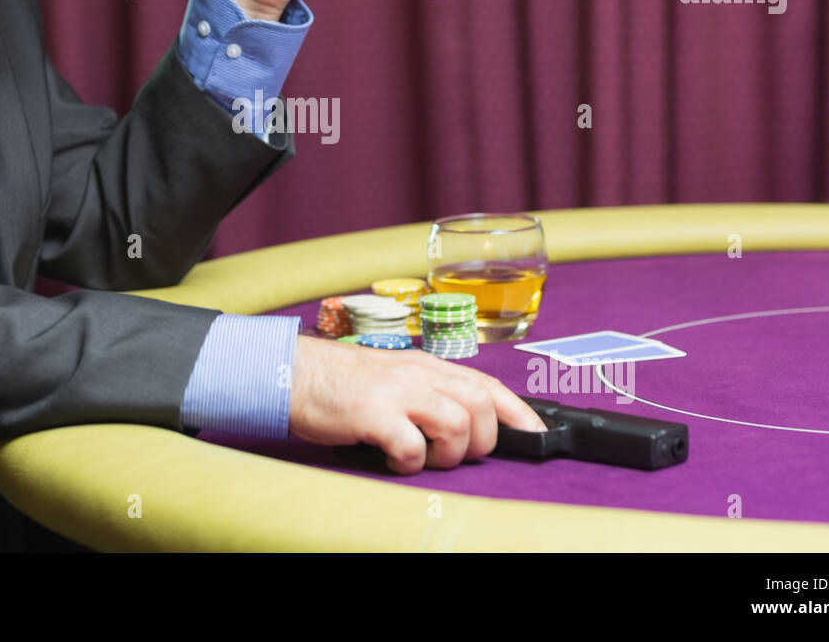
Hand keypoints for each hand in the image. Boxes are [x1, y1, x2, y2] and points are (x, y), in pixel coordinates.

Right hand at [288, 336, 546, 472]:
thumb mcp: (391, 377)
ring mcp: (395, 391)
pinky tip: (393, 460)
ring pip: (456, 424)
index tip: (538, 432)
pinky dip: (410, 464)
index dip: (517, 411)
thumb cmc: (339, 383)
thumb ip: (426, 391)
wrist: (290, 373)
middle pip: (479, 404)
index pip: (485, 383)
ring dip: (448, 453)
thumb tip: (464, 422)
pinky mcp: (372, 413)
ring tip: (423, 458)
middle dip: (482, 440)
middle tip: (457, 455)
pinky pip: (412, 447)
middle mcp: (416, 373)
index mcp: (424, 365)